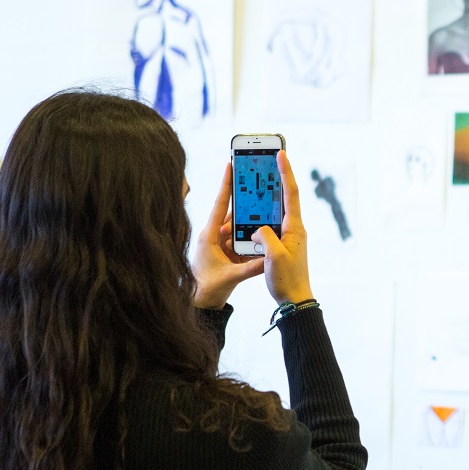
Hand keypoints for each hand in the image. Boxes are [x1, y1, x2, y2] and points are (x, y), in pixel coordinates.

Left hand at [192, 162, 265, 309]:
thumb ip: (249, 268)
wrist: (199, 304)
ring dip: (248, 220)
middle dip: (243, 199)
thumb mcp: (230, 278)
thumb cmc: (206, 289)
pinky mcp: (224, 252)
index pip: (219, 205)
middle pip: (230, 212)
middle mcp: (212, 236)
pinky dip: (248, 235)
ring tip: (263, 207)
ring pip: (236, 226)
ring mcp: (218, 244)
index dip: (226, 185)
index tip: (230, 165)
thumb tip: (268, 260)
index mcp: (208, 236)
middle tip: (255, 182)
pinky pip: (238, 238)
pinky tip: (260, 232)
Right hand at [253, 150, 312, 304]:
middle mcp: (294, 228)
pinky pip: (268, 225)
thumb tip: (256, 229)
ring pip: (274, 210)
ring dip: (263, 197)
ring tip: (252, 182)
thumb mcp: (274, 257)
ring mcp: (288, 235)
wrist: (294, 299)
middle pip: (283, 196)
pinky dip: (258, 217)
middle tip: (264, 160)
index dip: (285, 171)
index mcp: (295, 227)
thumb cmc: (287, 280)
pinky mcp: (281, 244)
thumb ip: (264, 237)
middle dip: (274, 178)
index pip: (290, 193)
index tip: (281, 153)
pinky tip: (248, 215)